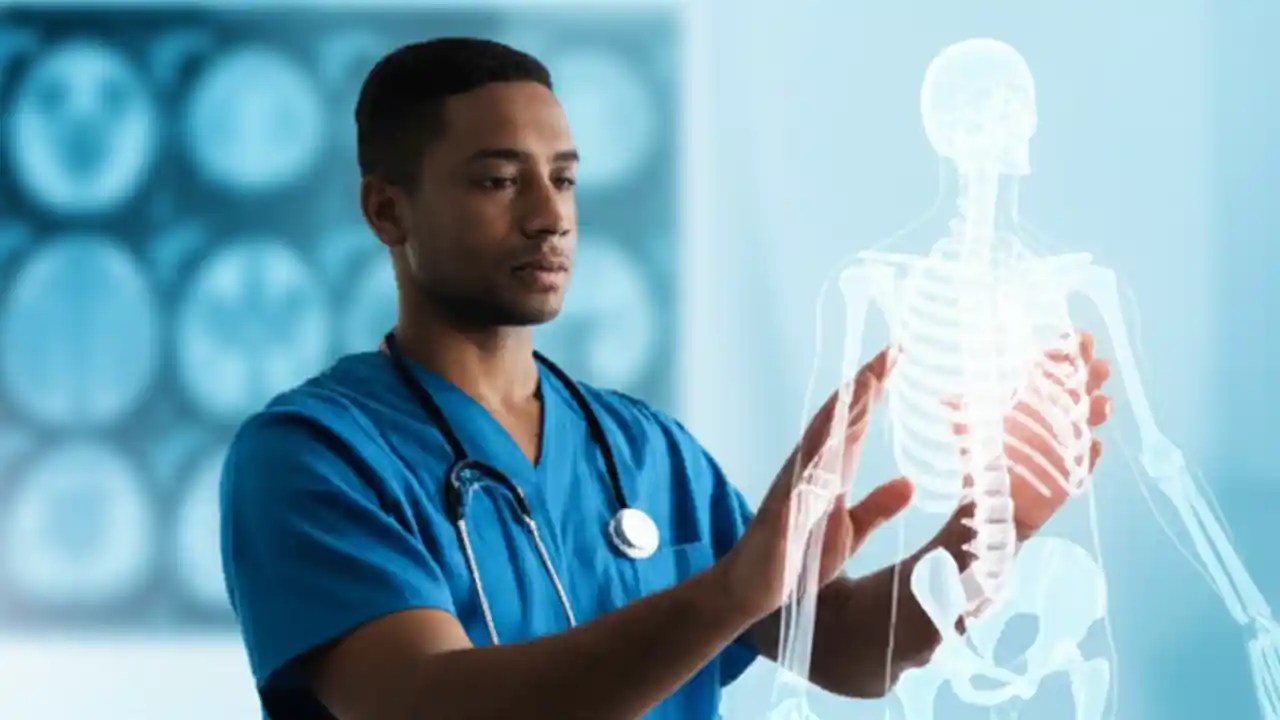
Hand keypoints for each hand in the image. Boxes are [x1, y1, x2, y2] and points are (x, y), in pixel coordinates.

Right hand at [716, 347, 914, 622]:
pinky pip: (804, 468)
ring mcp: (796, 482)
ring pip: (824, 434)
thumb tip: (910, 483)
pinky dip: (819, 443)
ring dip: (846, 403)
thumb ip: (877, 507)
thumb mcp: (849, 532)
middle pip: (842, 417)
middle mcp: (811, 467)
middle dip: (867, 382)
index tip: (898, 357)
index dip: (876, 391)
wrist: (752, 589)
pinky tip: (835, 424)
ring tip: (871, 374)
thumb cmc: (797, 559)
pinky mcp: (785, 503)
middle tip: (893, 348)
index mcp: (829, 472)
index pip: (856, 423)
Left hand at [949, 330, 1112, 540]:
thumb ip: (965, 413)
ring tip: (1101, 403)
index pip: (1049, 370)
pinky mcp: (1071, 470)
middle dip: (1089, 375)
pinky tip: (1093, 444)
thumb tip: (944, 398)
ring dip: (1096, 409)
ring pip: (1087, 420)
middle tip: (1099, 365)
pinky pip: (1086, 458)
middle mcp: (1049, 417)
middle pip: (1076, 389)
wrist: (990, 505)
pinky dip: (1090, 452)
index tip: (1075, 338)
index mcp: (1027, 402)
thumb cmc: (981, 461)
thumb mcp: (972, 431)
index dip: (1063, 354)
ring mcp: (1064, 442)